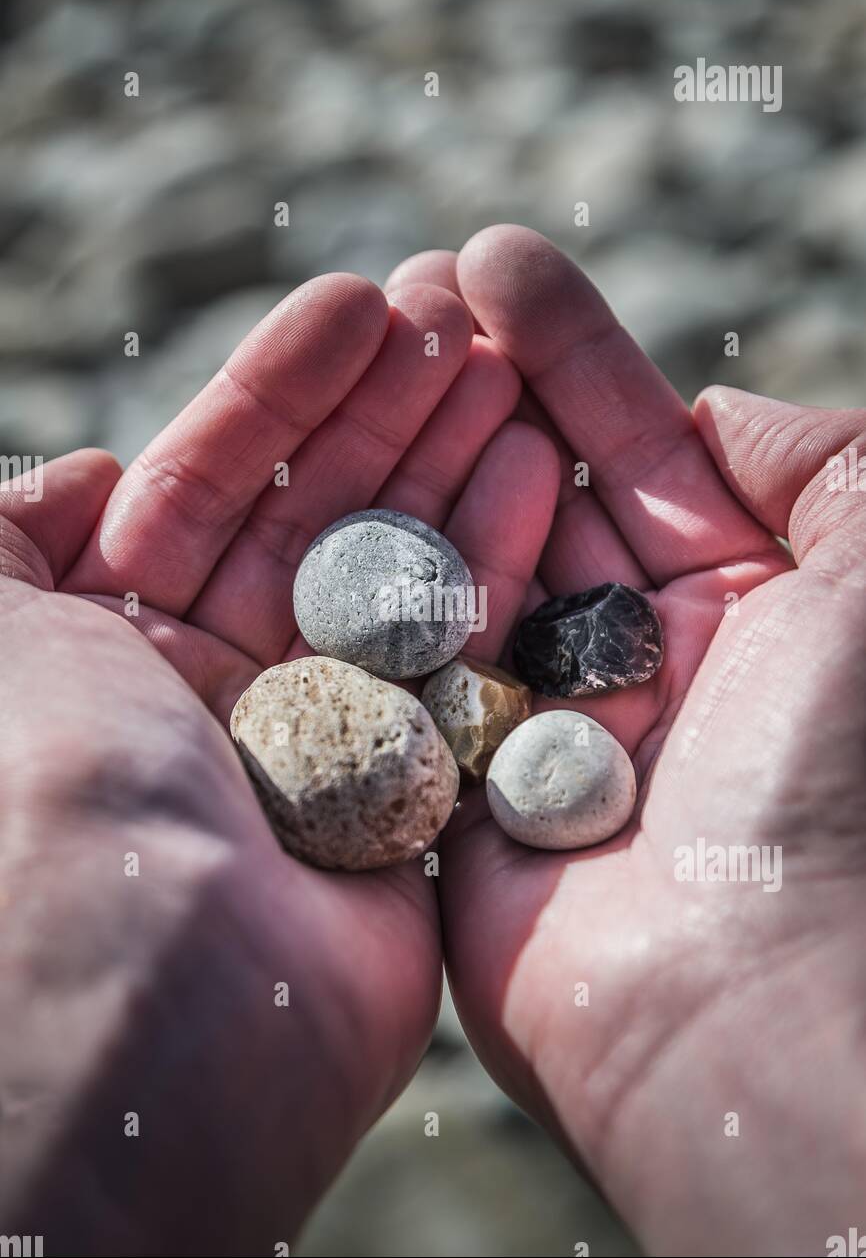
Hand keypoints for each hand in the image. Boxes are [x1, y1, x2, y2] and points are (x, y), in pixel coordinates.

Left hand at [0, 271, 559, 1252]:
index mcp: (120, 647)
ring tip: (519, 365)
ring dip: (458, 467)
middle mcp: (222, 692)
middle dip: (389, 410)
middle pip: (320, 518)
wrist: (157, 983)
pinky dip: (505, 569)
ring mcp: (325, 743)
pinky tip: (551, 474)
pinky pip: (465, 659)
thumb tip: (91, 477)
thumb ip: (6, 533)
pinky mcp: (413, 797)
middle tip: (466, 311)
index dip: (286, 391)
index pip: (216, 485)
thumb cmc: (51, 774)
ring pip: (401, 578)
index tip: (364, 303)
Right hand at [389, 227, 865, 1255]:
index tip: (496, 259)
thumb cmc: (841, 779)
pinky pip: (404, 669)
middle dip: (477, 388)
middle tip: (408, 286)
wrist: (752, 998)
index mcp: (743, 609)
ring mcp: (540, 725)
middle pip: (539, 493)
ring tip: (361, 353)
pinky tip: (327, 496)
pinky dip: (374, 589)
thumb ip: (823, 468)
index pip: (639, 448)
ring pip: (463, 567)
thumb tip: (715, 416)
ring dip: (416, 463)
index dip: (571, 350)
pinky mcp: (457, 793)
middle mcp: (639, 661)